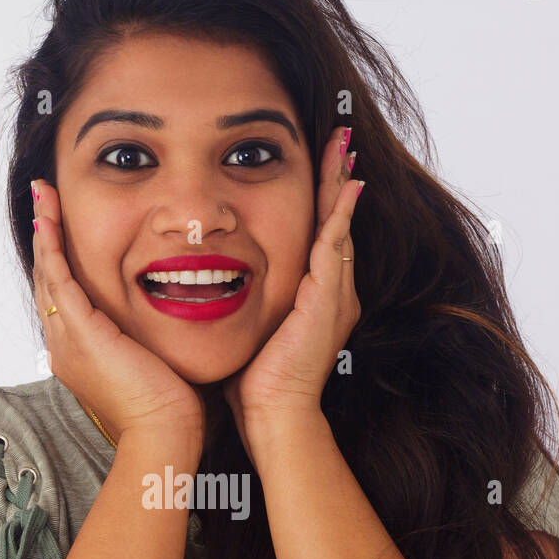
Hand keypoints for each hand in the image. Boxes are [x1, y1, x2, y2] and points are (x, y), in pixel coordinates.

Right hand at [32, 181, 204, 443]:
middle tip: (44, 201)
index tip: (62, 231)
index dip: (60, 262)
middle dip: (45, 239)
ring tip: (43, 196)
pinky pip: (57, 276)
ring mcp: (67, 338)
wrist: (162, 434)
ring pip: (47, 273)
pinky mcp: (79, 331)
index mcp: (80, 354)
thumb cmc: (168, 411)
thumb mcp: (153, 366)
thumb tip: (164, 329)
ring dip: (44, 231)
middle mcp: (64, 345)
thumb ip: (149, 342)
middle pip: (47, 281)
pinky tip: (48, 216)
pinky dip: (51, 243)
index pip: (64, 299)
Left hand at [221, 126, 362, 458]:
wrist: (275, 416)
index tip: (317, 169)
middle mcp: (331, 293)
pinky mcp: (327, 300)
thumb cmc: (255, 386)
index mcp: (314, 300)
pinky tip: (346, 185)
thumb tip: (213, 295)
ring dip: (341, 184)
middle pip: (336, 223)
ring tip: (344, 148)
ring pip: (340, 226)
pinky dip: (340, 213)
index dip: (319, 203)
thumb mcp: (250, 333)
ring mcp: (334, 295)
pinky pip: (335, 244)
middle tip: (341, 141)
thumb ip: (244, 309)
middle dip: (337, 182)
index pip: (318, 238)